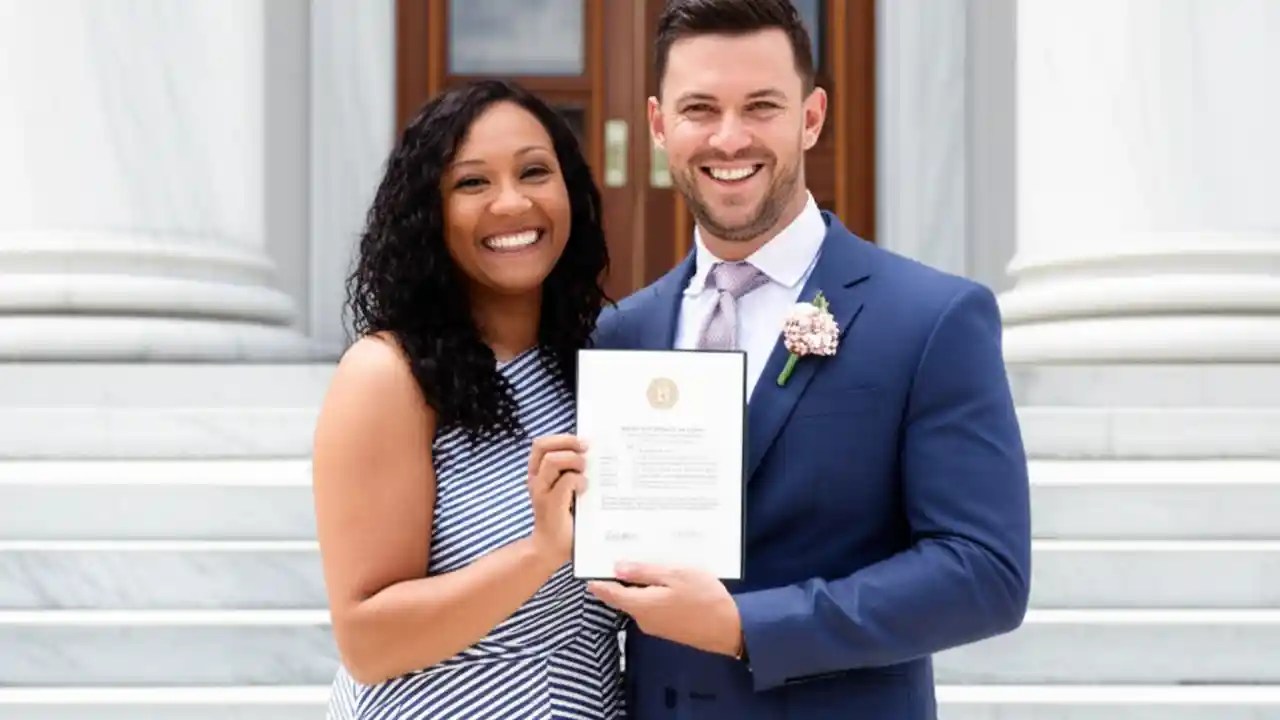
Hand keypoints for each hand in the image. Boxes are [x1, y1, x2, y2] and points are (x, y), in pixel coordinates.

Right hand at [526, 434, 586, 566]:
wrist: (551, 547)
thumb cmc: (564, 517)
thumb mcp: (566, 489)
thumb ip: (572, 471)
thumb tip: (592, 452)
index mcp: (538, 473)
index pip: (542, 444)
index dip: (562, 438)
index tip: (582, 442)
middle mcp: (536, 480)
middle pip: (543, 446)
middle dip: (567, 443)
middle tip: (586, 450)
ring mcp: (541, 492)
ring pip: (552, 461)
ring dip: (573, 460)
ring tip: (584, 470)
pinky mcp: (551, 505)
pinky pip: (566, 482)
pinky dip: (579, 480)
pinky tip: (585, 488)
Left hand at [588, 563, 742, 656]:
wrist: (730, 629)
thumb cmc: (703, 597)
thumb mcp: (675, 574)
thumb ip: (644, 571)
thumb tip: (616, 567)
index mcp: (640, 604)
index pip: (607, 593)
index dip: (597, 579)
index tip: (589, 565)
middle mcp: (642, 618)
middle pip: (622, 596)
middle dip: (618, 577)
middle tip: (618, 553)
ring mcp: (655, 625)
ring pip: (638, 601)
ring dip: (637, 584)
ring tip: (643, 561)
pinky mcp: (668, 627)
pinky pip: (651, 606)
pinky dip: (651, 593)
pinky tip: (662, 579)